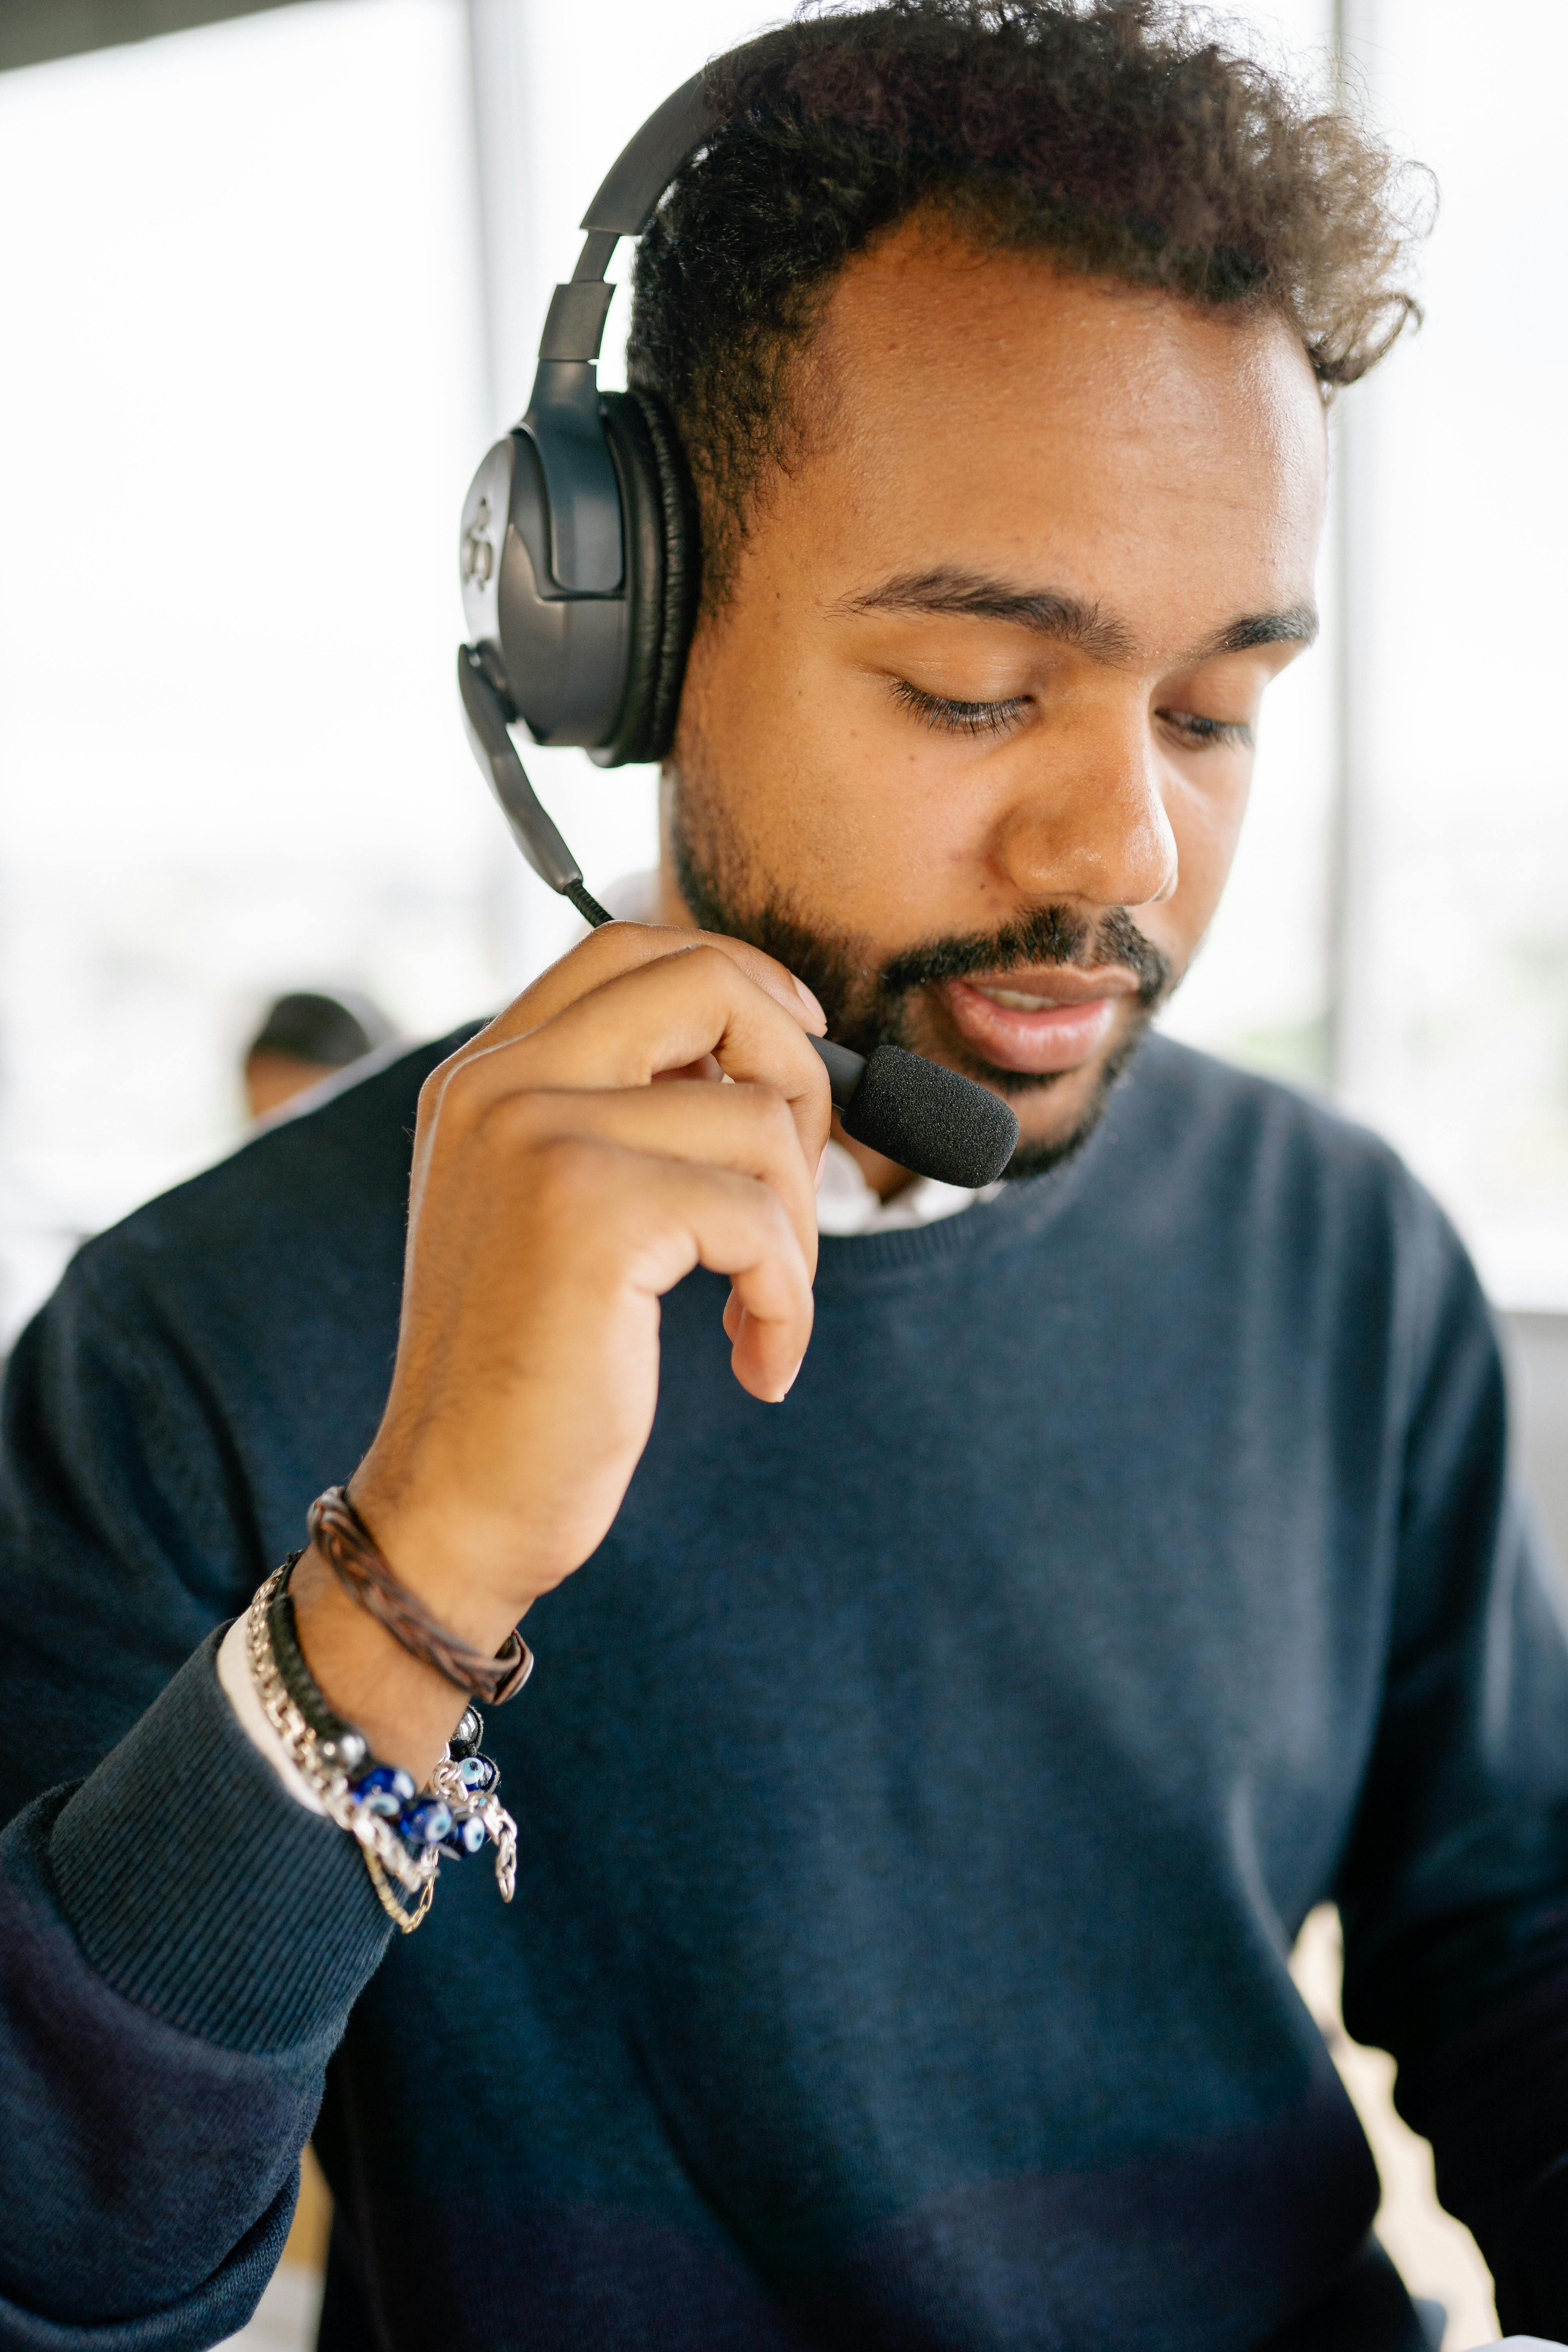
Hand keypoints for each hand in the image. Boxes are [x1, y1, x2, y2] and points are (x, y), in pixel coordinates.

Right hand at [290, 925, 828, 1771]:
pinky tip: (755, 1361)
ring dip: (799, 1229)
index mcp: (484, 1074)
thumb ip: (622, 1115)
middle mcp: (497, 1084)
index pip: (632, 947)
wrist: (454, 1503)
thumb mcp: (557, 1211)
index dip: (740, 981)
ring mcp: (536, 1137)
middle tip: (795, 1186)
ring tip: (760, 1307)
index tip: (794, 1049)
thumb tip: (767, 1042)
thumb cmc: (532, 1370)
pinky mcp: (589, 1214)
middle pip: (705, 983)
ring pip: (759, 1119)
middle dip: (797, 1070)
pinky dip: (788, 1301)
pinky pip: (762, 1219)